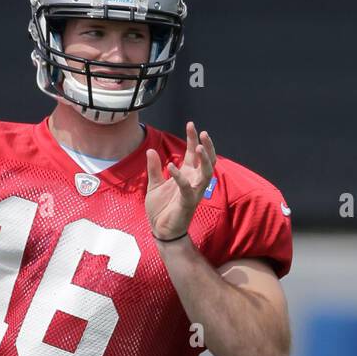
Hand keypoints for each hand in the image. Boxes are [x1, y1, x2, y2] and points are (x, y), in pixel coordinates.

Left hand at [145, 121, 216, 240]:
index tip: (191, 124)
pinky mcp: (187, 202)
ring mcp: (192, 192)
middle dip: (206, 146)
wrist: (161, 230)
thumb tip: (151, 150)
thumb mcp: (154, 185)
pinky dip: (179, 177)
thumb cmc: (161, 209)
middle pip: (206, 161)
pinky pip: (186, 188)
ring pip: (205, 173)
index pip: (193, 154)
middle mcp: (193, 182)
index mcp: (186, 175)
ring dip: (204, 160)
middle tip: (201, 132)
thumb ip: (153, 168)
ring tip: (199, 146)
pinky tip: (171, 166)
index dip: (193, 139)